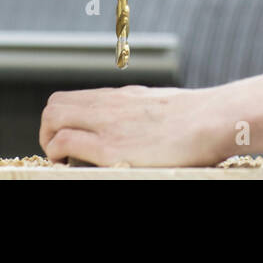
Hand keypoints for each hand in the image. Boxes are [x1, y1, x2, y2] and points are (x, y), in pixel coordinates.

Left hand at [39, 85, 225, 167]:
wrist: (215, 119)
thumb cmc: (200, 119)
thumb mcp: (166, 108)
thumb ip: (145, 114)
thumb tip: (145, 128)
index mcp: (124, 98)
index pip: (75, 99)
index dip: (64, 120)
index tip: (73, 140)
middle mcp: (110, 105)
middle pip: (56, 104)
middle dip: (48, 128)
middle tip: (61, 152)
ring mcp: (108, 124)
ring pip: (52, 116)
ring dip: (48, 139)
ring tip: (63, 160)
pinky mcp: (110, 147)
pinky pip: (64, 142)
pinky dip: (56, 153)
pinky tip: (69, 165)